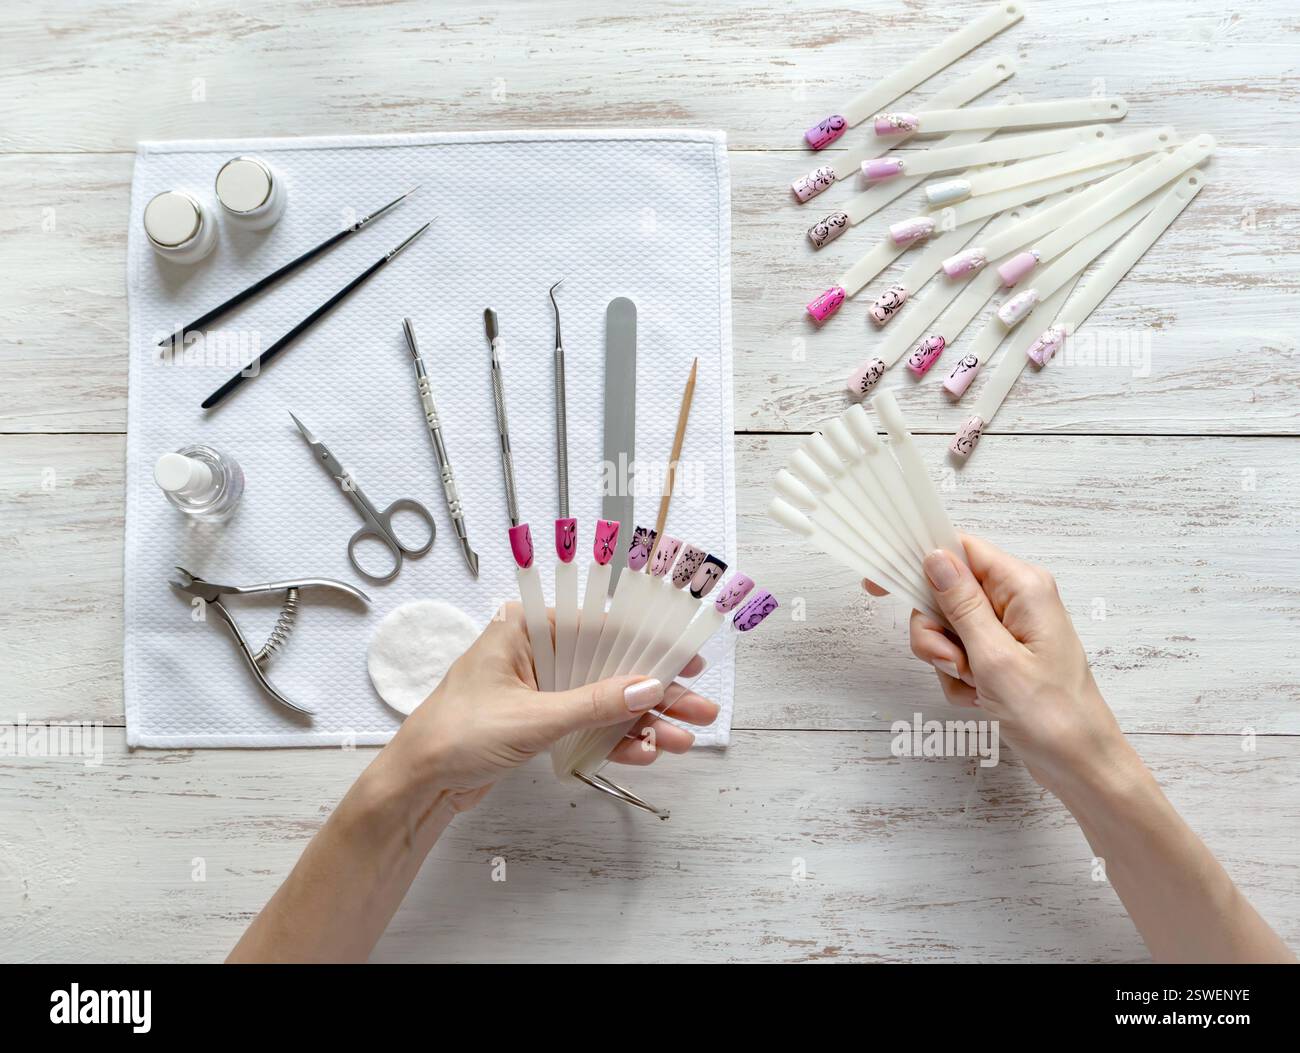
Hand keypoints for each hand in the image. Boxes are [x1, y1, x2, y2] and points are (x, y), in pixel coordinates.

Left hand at [383, 602, 716, 810]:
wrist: (417, 785)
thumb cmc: (454, 735)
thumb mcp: (531, 718)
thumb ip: (592, 704)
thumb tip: (647, 688)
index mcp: (525, 628)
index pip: (599, 624)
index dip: (648, 642)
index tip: (686, 659)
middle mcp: (535, 651)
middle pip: (610, 664)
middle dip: (656, 692)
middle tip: (700, 710)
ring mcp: (540, 688)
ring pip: (605, 699)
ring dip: (643, 722)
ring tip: (681, 741)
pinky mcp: (540, 722)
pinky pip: (589, 724)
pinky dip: (616, 739)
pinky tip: (643, 752)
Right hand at [866, 534, 1138, 797]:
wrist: (1080, 766)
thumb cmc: (1052, 716)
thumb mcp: (996, 658)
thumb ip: (961, 604)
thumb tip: (935, 557)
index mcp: (1023, 587)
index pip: (959, 549)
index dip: (918, 561)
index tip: (881, 583)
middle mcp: (1016, 601)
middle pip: (945, 593)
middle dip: (935, 632)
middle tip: (953, 663)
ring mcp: (1009, 630)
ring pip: (947, 628)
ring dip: (947, 661)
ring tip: (975, 686)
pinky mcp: (1003, 656)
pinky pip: (959, 655)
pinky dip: (960, 680)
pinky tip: (981, 700)